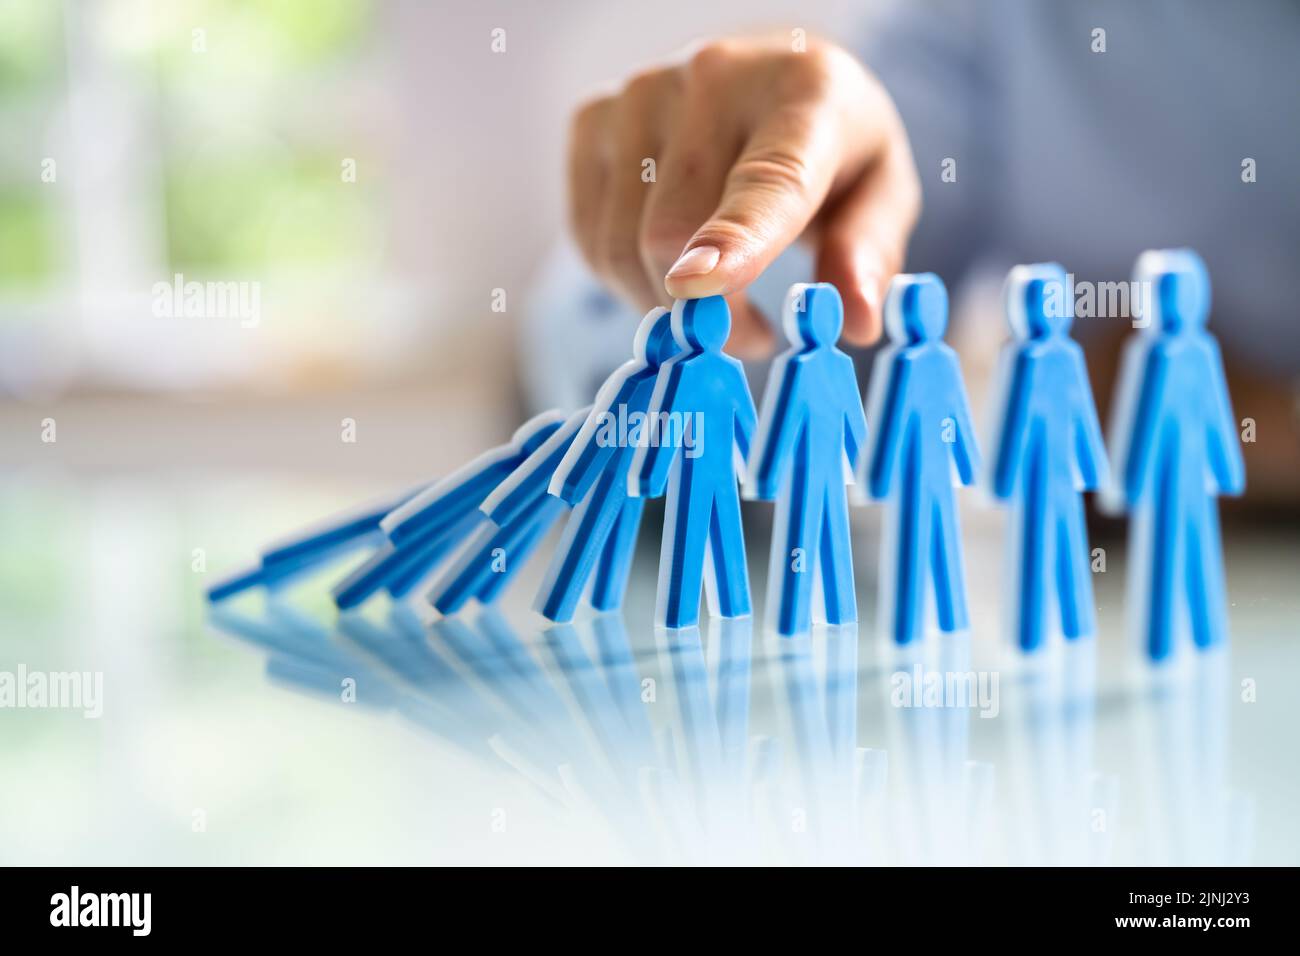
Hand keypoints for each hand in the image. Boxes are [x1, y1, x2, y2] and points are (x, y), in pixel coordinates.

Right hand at [567, 34, 920, 355]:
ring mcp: (640, 93)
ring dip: (664, 303)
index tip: (699, 288)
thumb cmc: (831, 144)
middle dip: (708, 314)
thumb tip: (856, 322)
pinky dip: (625, 278)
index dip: (731, 240)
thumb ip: (868, 252)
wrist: (769, 75)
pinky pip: (589, 238)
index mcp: (804, 92)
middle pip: (671, 234)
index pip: (764, 179)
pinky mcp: (592, 117)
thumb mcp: (880, 190)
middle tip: (750, 335)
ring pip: (621, 246)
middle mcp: (712, 76)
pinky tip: (670, 267)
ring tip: (715, 299)